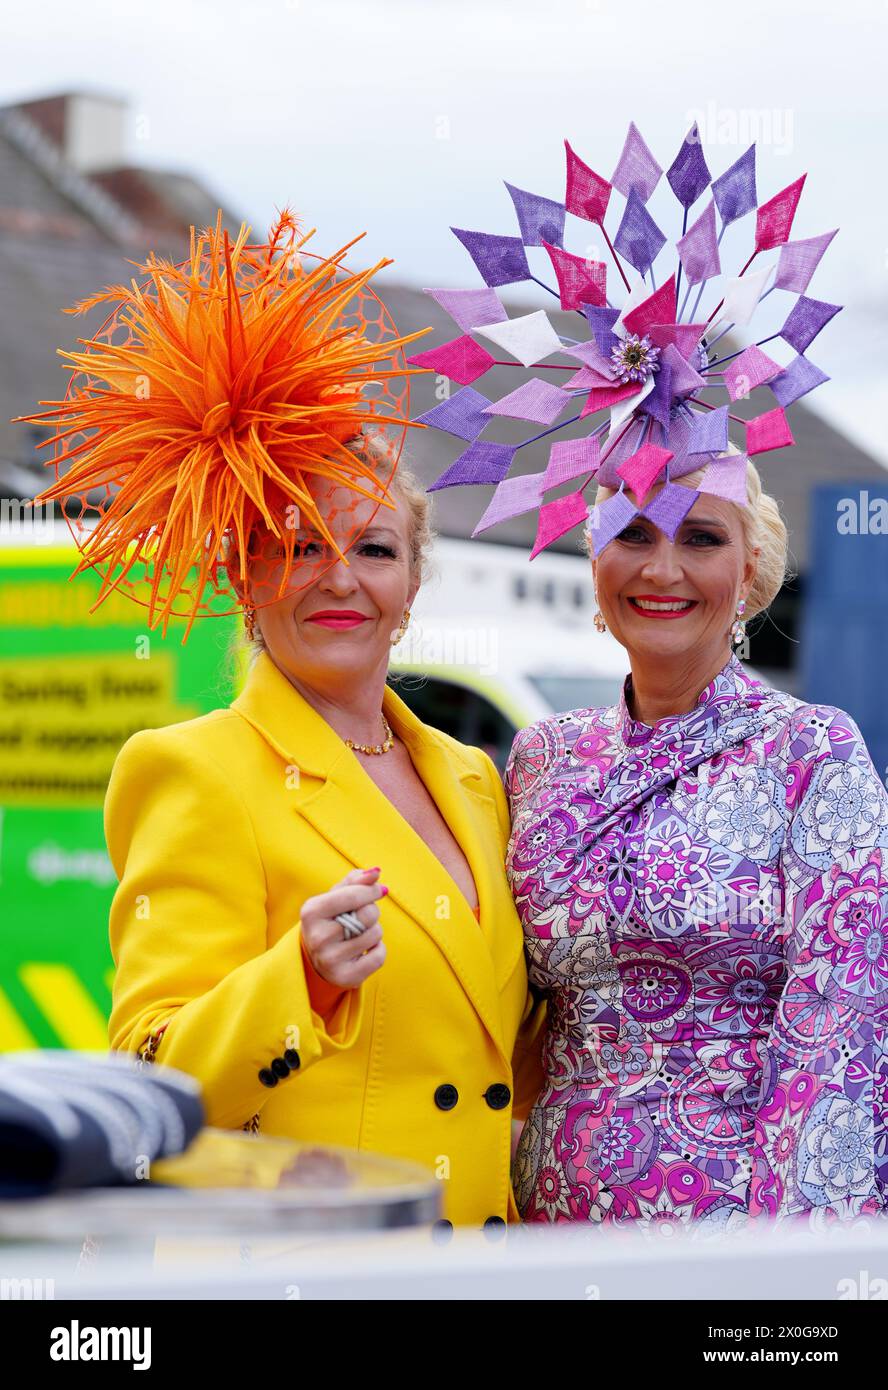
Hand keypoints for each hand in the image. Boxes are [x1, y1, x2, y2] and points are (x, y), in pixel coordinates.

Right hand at [299, 868, 386, 988]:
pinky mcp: (345, 977)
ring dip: (374, 931)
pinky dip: (378, 950)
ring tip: (359, 934)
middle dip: (372, 912)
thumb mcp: (334, 897)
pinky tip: (363, 951)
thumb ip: (355, 880)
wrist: (315, 959)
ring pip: (375, 935)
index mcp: (311, 912)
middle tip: (361, 918)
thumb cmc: (330, 920)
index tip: (380, 890)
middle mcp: (318, 937)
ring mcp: (330, 960)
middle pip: (367, 914)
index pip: (353, 895)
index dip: (372, 890)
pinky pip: (379, 956)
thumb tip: (376, 872)